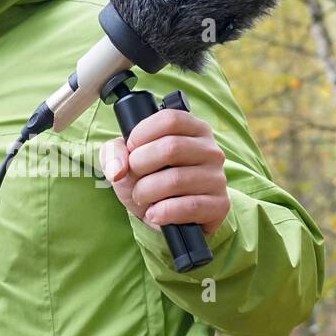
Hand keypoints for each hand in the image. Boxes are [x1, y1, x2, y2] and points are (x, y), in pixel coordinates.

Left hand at [99, 108, 230, 235]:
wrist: (165, 216)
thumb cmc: (148, 179)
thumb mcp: (127, 161)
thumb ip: (115, 153)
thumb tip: (118, 169)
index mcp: (193, 129)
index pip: (170, 119)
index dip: (142, 134)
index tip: (132, 149)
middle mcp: (210, 150)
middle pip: (171, 147)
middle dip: (140, 165)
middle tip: (133, 177)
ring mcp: (218, 177)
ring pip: (176, 179)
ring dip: (147, 192)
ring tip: (142, 197)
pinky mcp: (220, 205)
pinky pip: (189, 206)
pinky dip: (163, 212)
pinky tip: (154, 214)